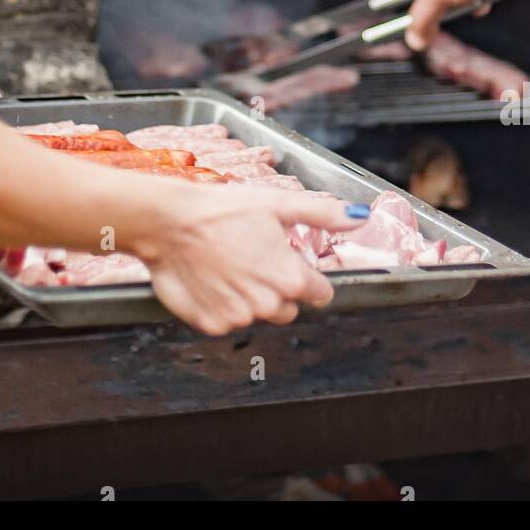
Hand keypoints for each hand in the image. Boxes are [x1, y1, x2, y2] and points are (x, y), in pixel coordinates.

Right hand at [140, 186, 360, 335]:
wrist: (169, 222)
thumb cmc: (222, 210)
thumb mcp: (278, 204)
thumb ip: (323, 214)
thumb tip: (360, 217)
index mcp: (289, 276)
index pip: (320, 292)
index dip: (308, 276)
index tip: (289, 261)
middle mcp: (267, 303)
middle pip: (288, 307)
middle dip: (278, 288)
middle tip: (254, 258)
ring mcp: (238, 317)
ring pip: (257, 314)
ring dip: (248, 296)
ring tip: (228, 264)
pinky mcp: (211, 324)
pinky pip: (226, 320)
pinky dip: (221, 304)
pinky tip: (211, 277)